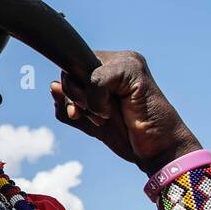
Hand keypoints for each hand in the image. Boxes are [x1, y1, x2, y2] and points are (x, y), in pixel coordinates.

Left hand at [51, 51, 201, 173]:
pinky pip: (95, 79)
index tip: (75, 113)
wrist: (157, 149)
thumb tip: (53, 85)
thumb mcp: (89, 120)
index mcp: (107, 68)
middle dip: (74, 97)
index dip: (67, 91)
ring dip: (85, 101)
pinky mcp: (133, 69)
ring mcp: (126, 61)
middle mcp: (117, 60)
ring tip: (103, 116)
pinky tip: (109, 112)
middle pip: (72, 68)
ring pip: (81, 72)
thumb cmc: (127, 134)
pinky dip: (95, 101)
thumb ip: (69, 104)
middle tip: (94, 117)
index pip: (71, 68)